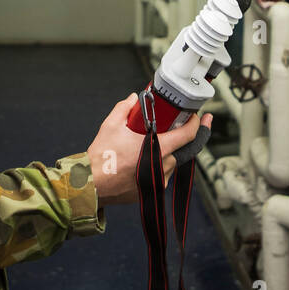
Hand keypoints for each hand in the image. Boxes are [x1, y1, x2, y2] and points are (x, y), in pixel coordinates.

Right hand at [87, 93, 212, 205]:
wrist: (91, 186)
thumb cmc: (101, 158)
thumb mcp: (111, 125)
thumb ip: (125, 108)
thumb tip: (134, 98)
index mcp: (157, 149)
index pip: (187, 135)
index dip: (196, 124)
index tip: (197, 116)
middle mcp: (162, 166)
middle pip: (186, 149)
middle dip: (192, 136)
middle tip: (195, 124)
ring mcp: (159, 180)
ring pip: (174, 162)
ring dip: (172, 150)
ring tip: (160, 140)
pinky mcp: (153, 191)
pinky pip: (164, 174)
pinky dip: (161, 163)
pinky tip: (149, 157)